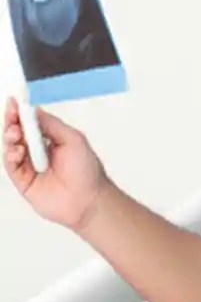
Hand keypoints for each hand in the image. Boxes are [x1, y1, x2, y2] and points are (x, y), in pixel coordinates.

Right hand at [3, 97, 108, 231]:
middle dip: (12, 123)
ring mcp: (30, 167)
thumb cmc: (87, 171)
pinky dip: (11, 156)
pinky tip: (17, 151)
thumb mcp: (73, 139)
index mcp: (52, 140)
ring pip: (11, 148)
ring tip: (15, 134)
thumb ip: (52, 124)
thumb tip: (35, 110)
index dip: (21, 113)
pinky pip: (11, 166)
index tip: (14, 102)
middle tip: (11, 115)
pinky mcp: (24, 182)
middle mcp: (39, 152)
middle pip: (18, 134)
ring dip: (11, 138)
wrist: (88, 199)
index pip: (31, 123)